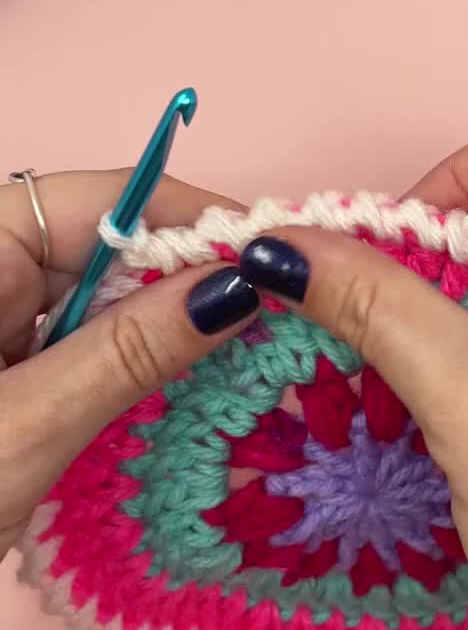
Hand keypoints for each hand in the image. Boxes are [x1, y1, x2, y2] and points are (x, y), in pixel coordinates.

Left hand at [0, 171, 260, 561]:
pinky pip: (77, 347)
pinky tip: (181, 404)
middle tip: (280, 326)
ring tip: (247, 368)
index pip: (102, 200)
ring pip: (99, 302)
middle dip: (189, 284)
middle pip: (109, 249)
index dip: (193, 219)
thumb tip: (234, 290)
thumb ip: (130, 354)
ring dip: (165, 336)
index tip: (275, 256)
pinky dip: (127, 374)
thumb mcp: (21, 429)